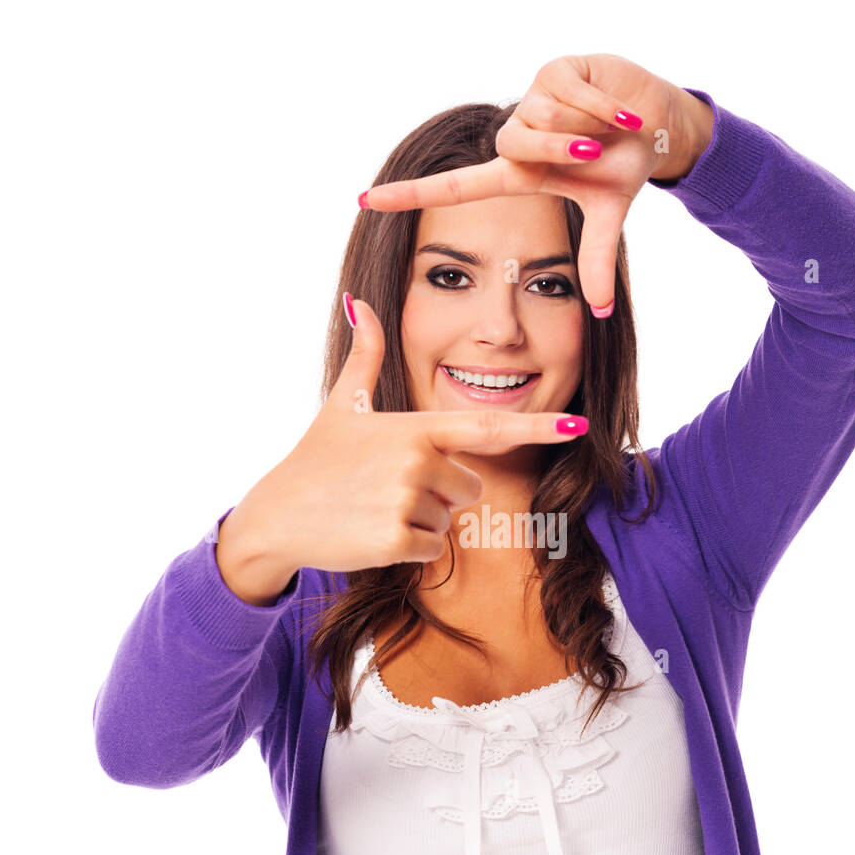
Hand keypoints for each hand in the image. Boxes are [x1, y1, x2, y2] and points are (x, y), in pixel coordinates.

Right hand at [216, 298, 588, 597]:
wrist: (277, 515)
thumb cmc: (316, 458)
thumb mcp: (343, 405)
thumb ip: (367, 357)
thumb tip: (362, 304)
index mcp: (415, 426)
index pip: (488, 425)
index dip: (537, 425)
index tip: (577, 425)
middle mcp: (417, 460)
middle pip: (468, 487)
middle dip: (438, 493)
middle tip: (387, 487)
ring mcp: (407, 500)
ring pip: (449, 521)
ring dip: (420, 521)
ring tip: (375, 507)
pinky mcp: (396, 539)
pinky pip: (430, 549)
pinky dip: (405, 548)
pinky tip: (371, 532)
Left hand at [358, 53, 713, 313]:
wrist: (658, 119)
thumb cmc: (622, 164)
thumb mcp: (609, 213)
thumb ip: (596, 258)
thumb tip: (600, 312)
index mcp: (520, 173)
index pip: (456, 188)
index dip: (411, 195)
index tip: (365, 201)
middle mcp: (518, 136)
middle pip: (515, 145)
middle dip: (562, 150)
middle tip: (595, 151)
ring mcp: (533, 99)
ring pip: (546, 117)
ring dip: (590, 127)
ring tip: (612, 128)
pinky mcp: (555, 68)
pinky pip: (578, 95)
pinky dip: (610, 108)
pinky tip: (622, 113)